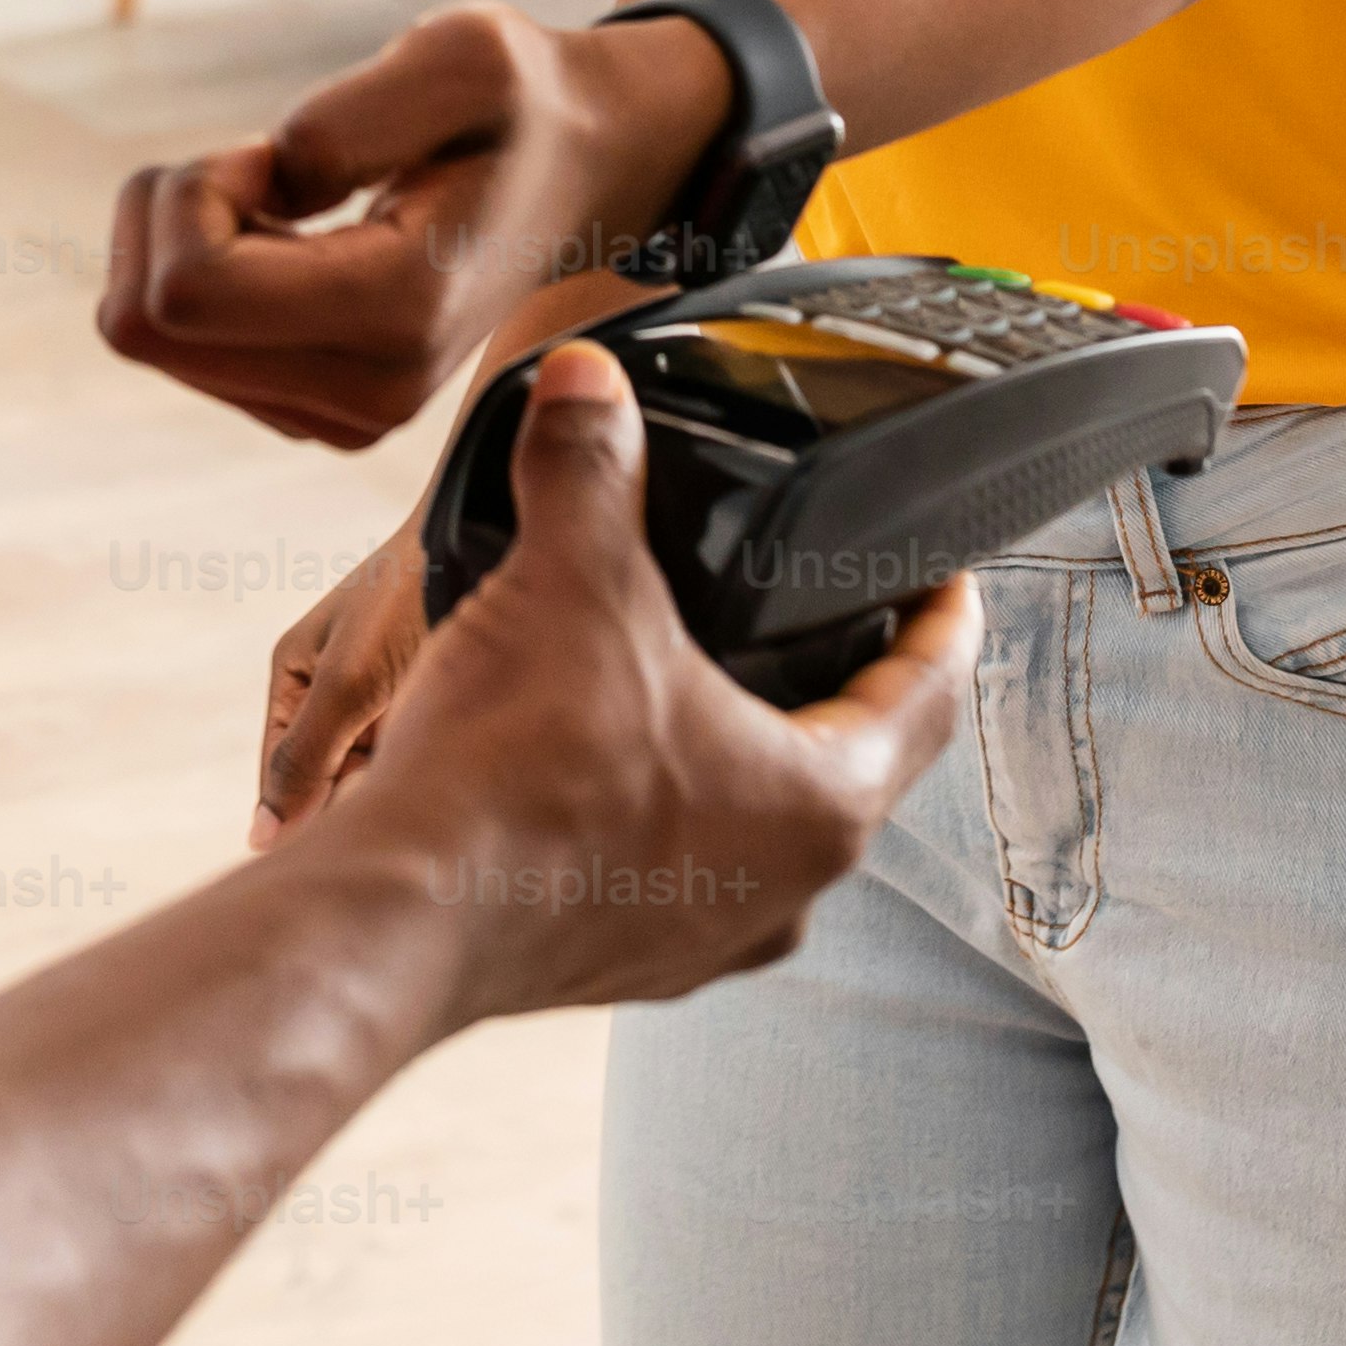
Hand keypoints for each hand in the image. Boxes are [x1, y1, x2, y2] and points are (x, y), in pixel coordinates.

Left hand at [98, 1, 729, 448]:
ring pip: (147, 338)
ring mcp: (340, 417)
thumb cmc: (515, 102)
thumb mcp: (461, 53)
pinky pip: (178, 348)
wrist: (577, 173)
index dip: (195, 193)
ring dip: (184, 241)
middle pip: (142, 324)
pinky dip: (201, 276)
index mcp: (401, 311)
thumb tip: (275, 184)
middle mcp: (370, 392)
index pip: (186, 293)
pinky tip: (288, 242)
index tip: (270, 150)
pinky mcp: (312, 412)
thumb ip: (356, 114)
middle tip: (266, 167)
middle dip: (173, 216)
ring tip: (288, 201)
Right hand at [251, 528, 431, 852]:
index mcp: (295, 676)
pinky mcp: (427, 692)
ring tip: (428, 806)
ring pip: (377, 770)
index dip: (303, 825)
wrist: (483, 536)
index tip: (333, 867)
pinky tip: (453, 782)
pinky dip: (428, 767)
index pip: (284, 778)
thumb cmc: (407, 602)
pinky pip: (415, 751)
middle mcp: (333, 688)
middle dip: (357, 806)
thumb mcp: (348, 685)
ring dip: (398, 789)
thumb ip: (306, 762)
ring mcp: (381, 690)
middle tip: (392, 836)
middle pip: (331, 780)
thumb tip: (260, 840)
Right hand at [302, 346, 971, 1016]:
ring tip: (697, 681)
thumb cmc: (514, 782)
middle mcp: (782, 893)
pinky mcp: (620, 961)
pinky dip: (655, 810)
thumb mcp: (570, 583)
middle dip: (835, 682)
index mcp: (818, 805)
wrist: (399, 917)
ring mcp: (701, 940)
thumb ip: (589, 469)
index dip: (943, 618)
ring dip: (741, 755)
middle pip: (848, 765)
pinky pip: (669, 868)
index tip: (946, 578)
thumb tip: (589, 384)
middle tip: (821, 614)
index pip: (927, 696)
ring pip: (757, 827)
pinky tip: (597, 762)